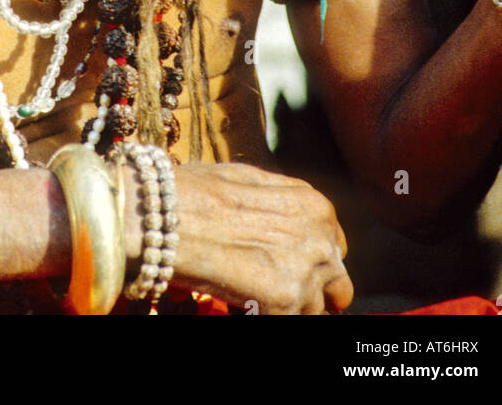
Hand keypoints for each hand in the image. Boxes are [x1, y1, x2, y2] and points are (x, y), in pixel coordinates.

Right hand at [167, 163, 352, 313]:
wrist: (166, 215)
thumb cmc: (196, 193)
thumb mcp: (247, 180)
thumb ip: (280, 202)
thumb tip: (285, 222)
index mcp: (315, 206)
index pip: (333, 249)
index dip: (311, 264)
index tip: (288, 272)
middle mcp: (320, 238)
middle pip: (336, 286)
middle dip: (310, 293)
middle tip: (275, 294)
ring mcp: (307, 272)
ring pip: (315, 312)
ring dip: (288, 309)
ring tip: (252, 295)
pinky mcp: (286, 302)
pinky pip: (289, 321)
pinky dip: (264, 315)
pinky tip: (240, 303)